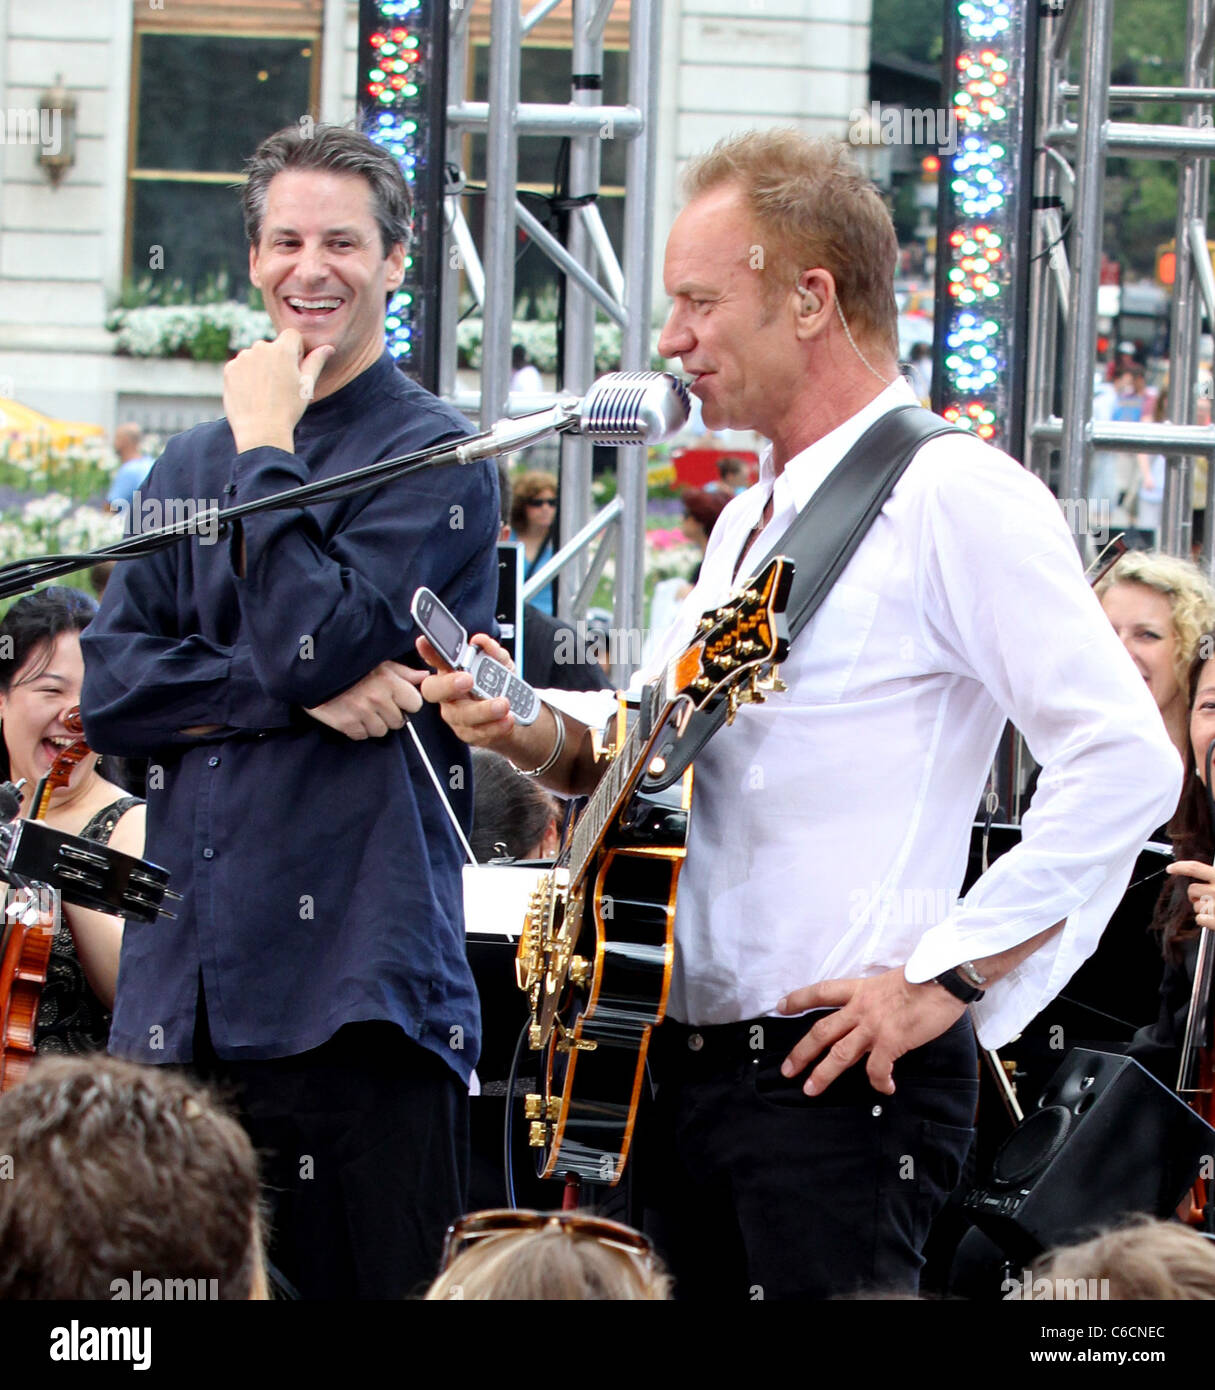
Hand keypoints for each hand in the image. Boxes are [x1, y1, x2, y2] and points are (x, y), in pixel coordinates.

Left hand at [223, 330, 333, 453]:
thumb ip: (316, 362)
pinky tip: (252, 394)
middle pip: (272, 346)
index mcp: (283, 350)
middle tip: (279, 386)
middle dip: (276, 360)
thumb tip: (328, 348)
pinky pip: (240, 366)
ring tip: (265, 393)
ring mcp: (242, 358)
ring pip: (255, 356)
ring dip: (260, 367)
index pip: (291, 335)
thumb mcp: (306, 386)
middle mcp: (261, 348)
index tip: (294, 369)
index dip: (296, 351)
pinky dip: (246, 376)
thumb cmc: (288, 409)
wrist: (261, 431)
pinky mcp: (229, 369)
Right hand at [304, 660, 423, 739]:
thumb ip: (403, 672)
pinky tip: (353, 715)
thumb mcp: (379, 661)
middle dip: (391, 714)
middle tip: (378, 703)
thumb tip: (423, 677)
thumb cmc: (349, 663)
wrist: (313, 668)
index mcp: (389, 681)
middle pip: (399, 721)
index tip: (398, 698)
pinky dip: (359, 728)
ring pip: (382, 731)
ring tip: (364, 709)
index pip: (415, 704)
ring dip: (375, 723)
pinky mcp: (346, 724)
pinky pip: (362, 735)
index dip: (407, 702)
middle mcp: (378, 699)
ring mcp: (362, 713)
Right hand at [417, 633, 517, 750]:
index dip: (427, 652)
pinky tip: (508, 720)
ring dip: (483, 710)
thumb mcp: (502, 665)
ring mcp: (456, 716)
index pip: (435, 660)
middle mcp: (448, 694)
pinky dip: (496, 726)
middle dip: (449, 684)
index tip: (424, 642)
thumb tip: (481, 641)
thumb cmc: (499, 686)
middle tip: (468, 679)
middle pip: (434, 690)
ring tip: (503, 704)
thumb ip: (494, 652)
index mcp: (451, 672)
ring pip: (461, 715)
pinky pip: (478, 733)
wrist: (516, 715)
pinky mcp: (469, 734)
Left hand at [776, 967, 967, 1096]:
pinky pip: (877, 1068)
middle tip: (787, 1069)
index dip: (798, 999)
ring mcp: (874, 1025)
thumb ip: (876, 996)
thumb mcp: (891, 980)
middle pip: (821, 1031)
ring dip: (823, 1074)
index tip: (781, 1006)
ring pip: (840, 1054)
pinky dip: (878, 1082)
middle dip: (801, 1052)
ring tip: (811, 1089)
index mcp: (860, 989)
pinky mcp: (892, 1041)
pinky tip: (884, 1089)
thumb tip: (875, 1008)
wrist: (945, 978)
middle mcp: (861, 1008)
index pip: (821, 992)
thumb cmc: (925, 977)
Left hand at [1167, 860, 1214, 929]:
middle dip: (1195, 895)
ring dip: (1202, 909)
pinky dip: (1205, 921)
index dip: (1180, 867)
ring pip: (1195, 906)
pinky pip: (1200, 920)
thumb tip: (1206, 878)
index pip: (1195, 868)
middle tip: (1205, 899)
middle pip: (1192, 890)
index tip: (1170, 868)